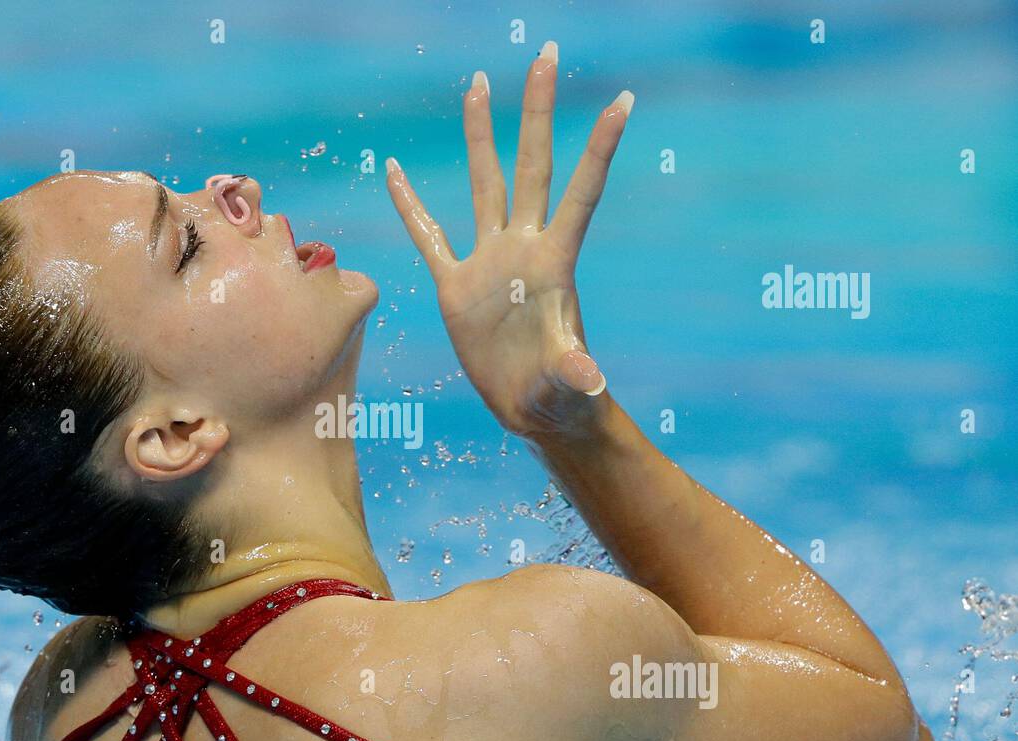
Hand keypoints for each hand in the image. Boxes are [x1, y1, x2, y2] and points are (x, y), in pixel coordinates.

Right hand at [386, 41, 631, 437]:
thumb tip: (590, 381)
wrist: (532, 409)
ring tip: (477, 84)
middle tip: (546, 53)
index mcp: (553, 262)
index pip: (580, 192)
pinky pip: (428, 235)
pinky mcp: (456, 285)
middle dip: (536, 111)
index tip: (623, 100)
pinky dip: (410, 205)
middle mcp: (522, 247)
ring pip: (483, 183)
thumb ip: (574, 375)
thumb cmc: (559, 397)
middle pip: (529, 166)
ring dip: (479, 135)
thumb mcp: (568, 385)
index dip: (600, 148)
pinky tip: (394, 171)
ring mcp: (488, 261)